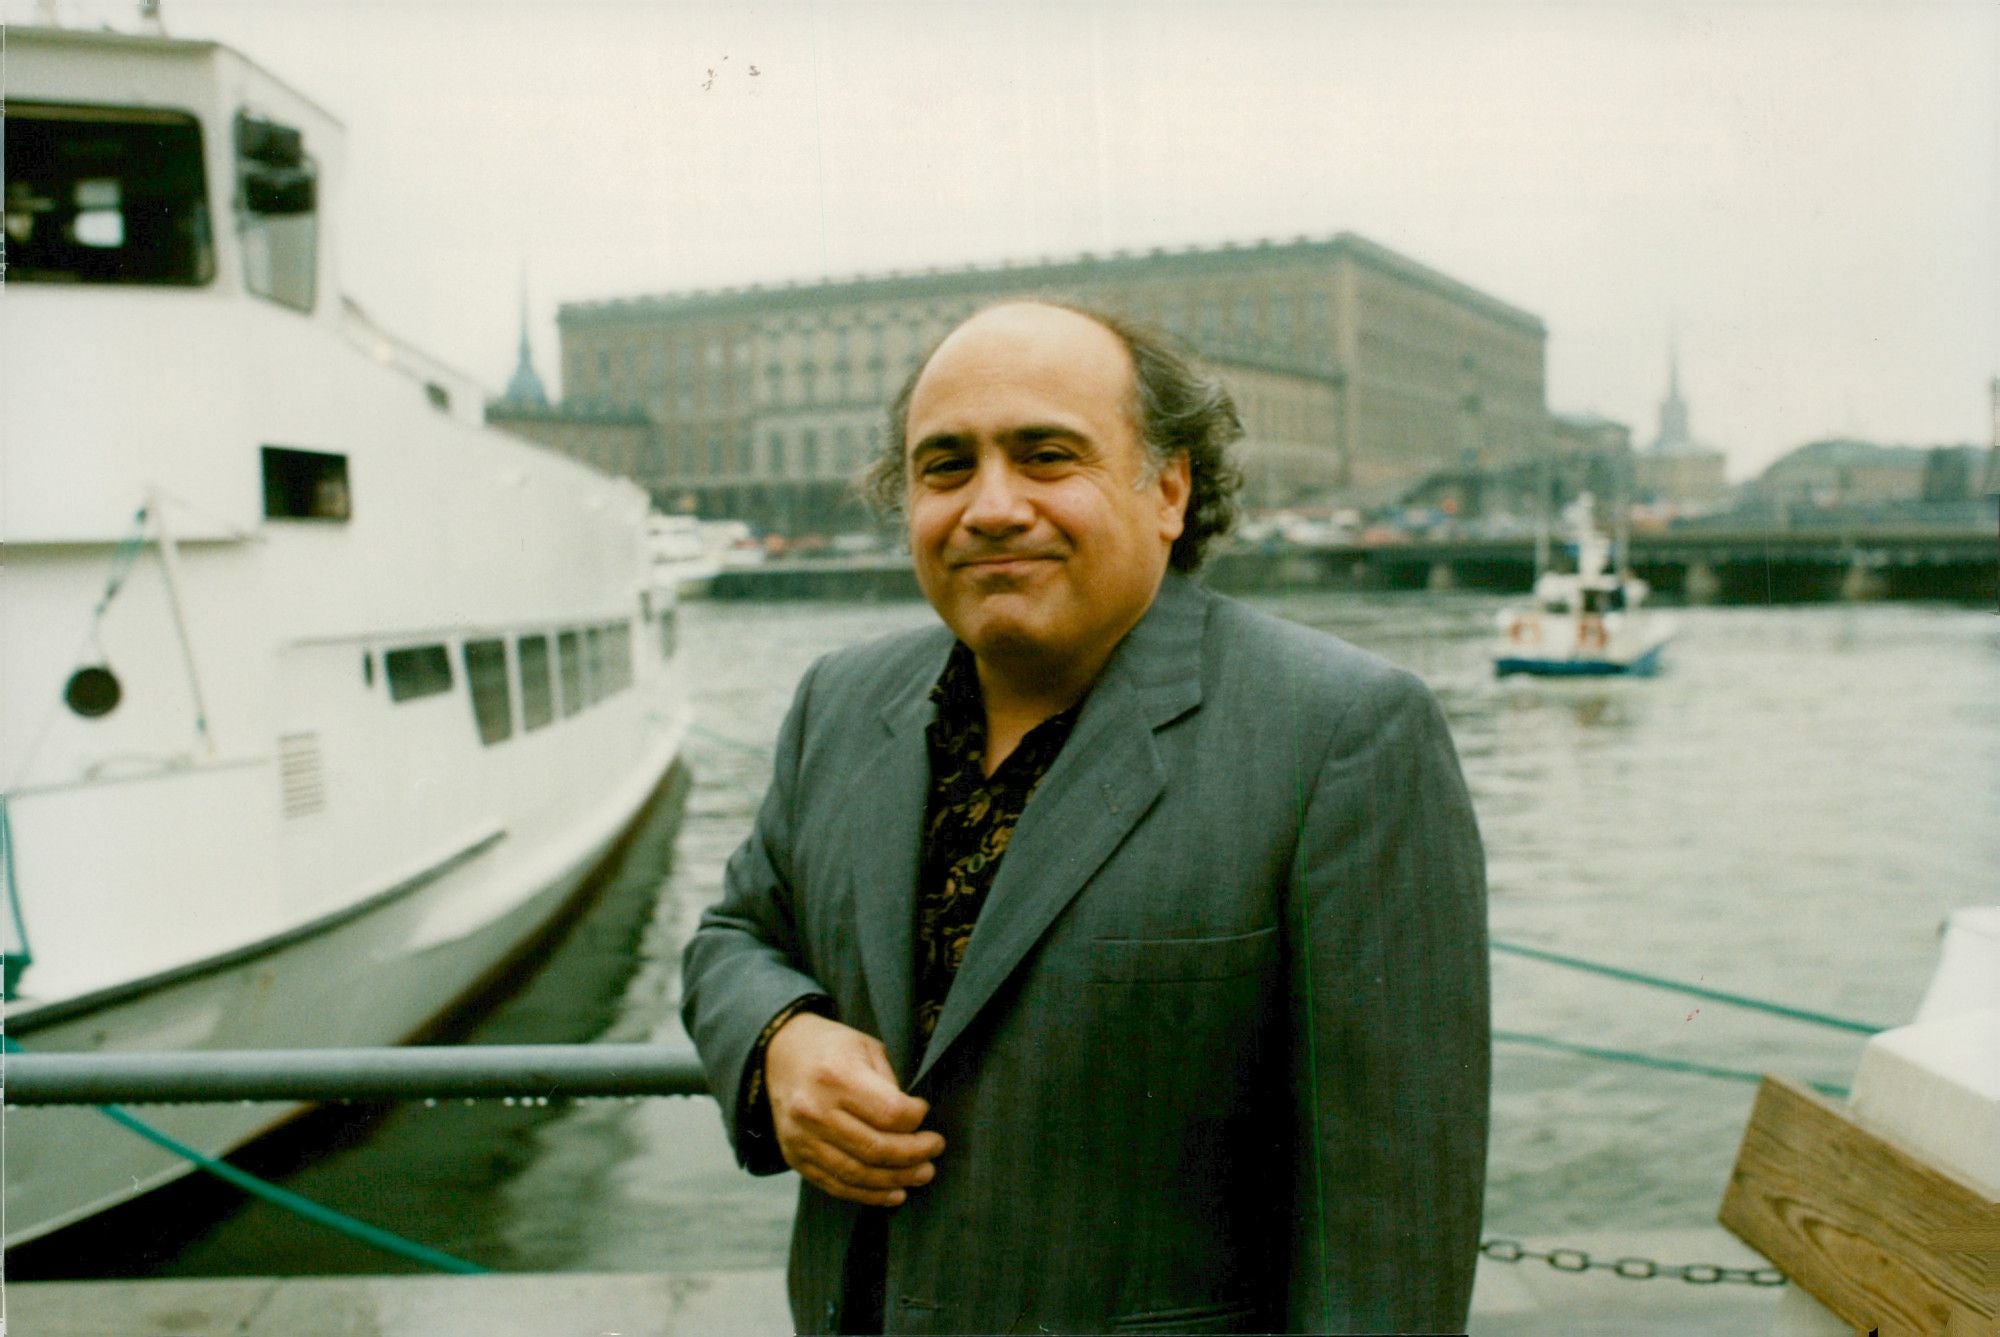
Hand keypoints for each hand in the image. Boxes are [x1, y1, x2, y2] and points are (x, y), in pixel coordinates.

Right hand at [764, 1012, 944, 1206]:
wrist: (779, 1055)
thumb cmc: (832, 1048)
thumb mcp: (866, 1047)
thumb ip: (889, 1084)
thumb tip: (913, 1123)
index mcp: (836, 1075)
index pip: (889, 1113)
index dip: (916, 1119)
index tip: (925, 1112)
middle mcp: (814, 1110)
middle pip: (875, 1148)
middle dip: (914, 1155)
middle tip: (935, 1150)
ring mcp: (801, 1138)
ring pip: (857, 1173)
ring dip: (896, 1180)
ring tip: (922, 1175)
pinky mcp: (795, 1158)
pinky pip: (836, 1185)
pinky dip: (868, 1195)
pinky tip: (894, 1193)